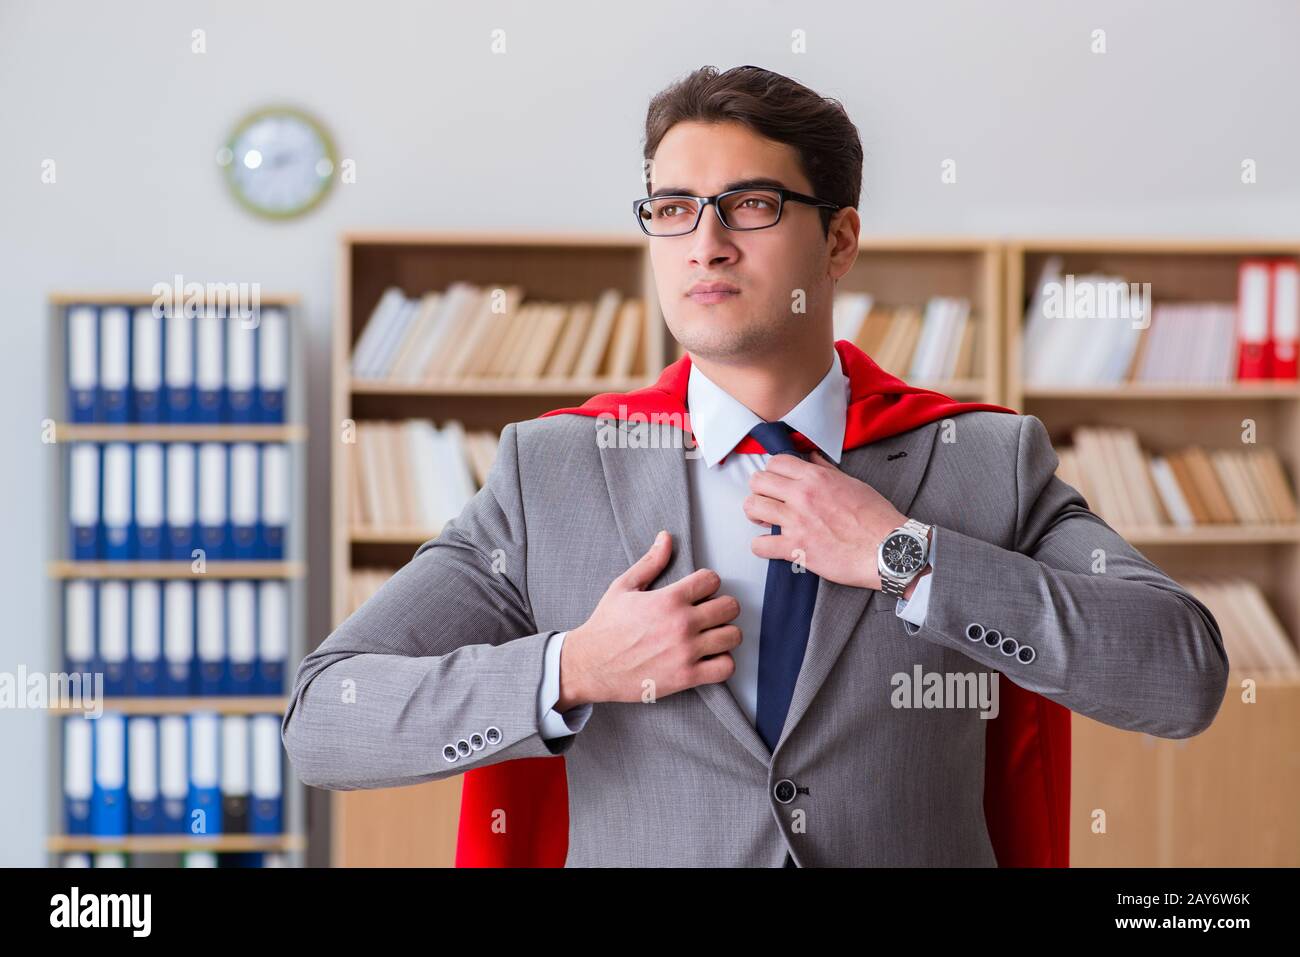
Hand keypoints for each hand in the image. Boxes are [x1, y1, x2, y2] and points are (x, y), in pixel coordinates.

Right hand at [557, 531, 740, 709]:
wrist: (591, 665)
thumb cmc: (606, 627)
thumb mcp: (623, 587)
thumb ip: (650, 562)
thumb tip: (666, 537)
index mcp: (669, 599)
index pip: (712, 580)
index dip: (708, 583)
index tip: (700, 591)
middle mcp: (681, 624)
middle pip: (729, 607)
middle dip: (722, 606)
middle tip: (710, 612)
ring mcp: (686, 652)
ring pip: (733, 636)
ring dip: (726, 633)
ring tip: (712, 634)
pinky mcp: (686, 677)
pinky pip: (725, 667)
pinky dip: (723, 662)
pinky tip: (710, 657)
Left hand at [744, 449, 908, 589]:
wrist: (888, 549)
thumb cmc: (877, 519)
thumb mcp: (853, 484)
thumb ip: (827, 471)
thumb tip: (812, 458)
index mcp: (817, 477)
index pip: (776, 461)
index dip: (773, 471)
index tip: (777, 481)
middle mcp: (803, 495)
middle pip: (758, 481)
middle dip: (760, 490)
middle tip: (768, 500)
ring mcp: (797, 522)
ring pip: (753, 507)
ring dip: (756, 514)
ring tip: (765, 520)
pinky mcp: (796, 548)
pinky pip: (760, 545)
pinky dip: (761, 546)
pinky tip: (771, 546)